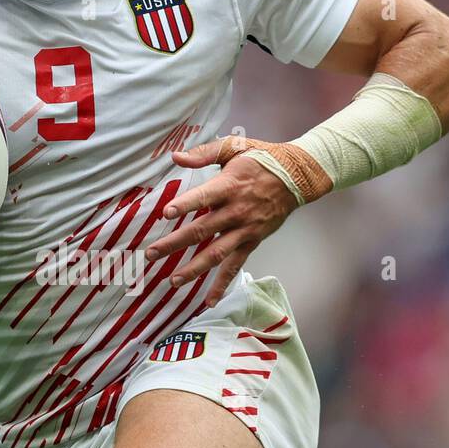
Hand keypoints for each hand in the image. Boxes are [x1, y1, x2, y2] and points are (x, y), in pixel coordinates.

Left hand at [143, 136, 297, 304]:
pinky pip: (235, 266)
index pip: (203, 197)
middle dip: (174, 243)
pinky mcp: (251, 242)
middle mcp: (236, 211)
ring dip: (193, 269)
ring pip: (216, 253)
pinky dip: (222, 284)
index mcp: (229, 185)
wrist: (297, 176)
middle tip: (151, 254)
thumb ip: (204, 153)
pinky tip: (208, 300)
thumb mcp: (235, 147)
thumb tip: (176, 156)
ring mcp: (244, 230)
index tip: (166, 214)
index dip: (185, 205)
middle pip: (201, 230)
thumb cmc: (262, 159)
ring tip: (172, 280)